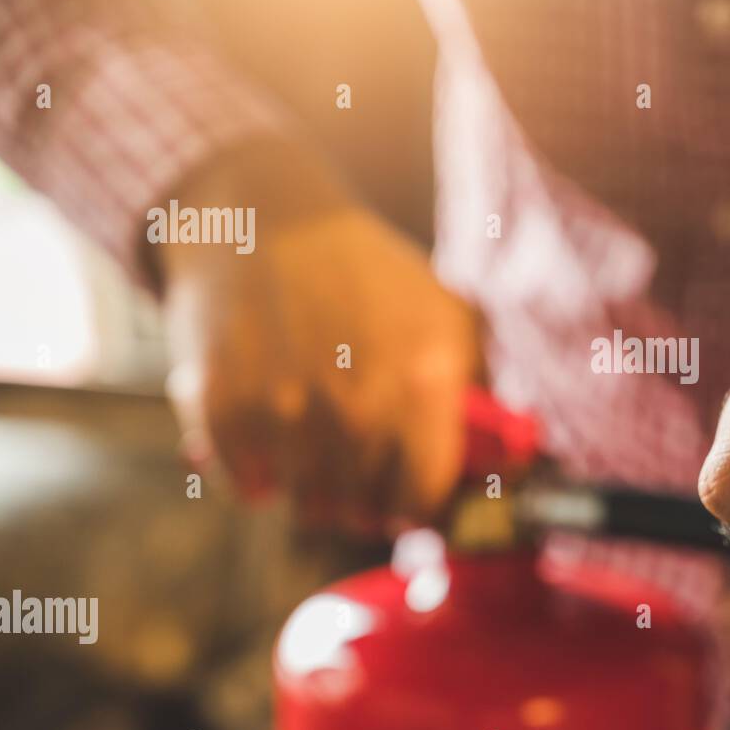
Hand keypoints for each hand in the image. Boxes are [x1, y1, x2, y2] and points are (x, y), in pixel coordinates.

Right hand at [158, 145, 479, 535]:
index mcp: (422, 383)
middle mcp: (356, 405)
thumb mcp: (448, 316)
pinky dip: (255, 471)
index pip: (423, 500)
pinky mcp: (221, 406)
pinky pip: (246, 487)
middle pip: (361, 513)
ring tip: (315, 441)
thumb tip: (508, 465)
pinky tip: (268, 429)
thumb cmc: (368, 274)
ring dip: (312, 487)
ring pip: (305, 506)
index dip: (416, 504)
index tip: (406, 492)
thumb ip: (478, 393)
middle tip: (357, 464)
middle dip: (364, 498)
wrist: (264, 217)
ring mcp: (285, 409)